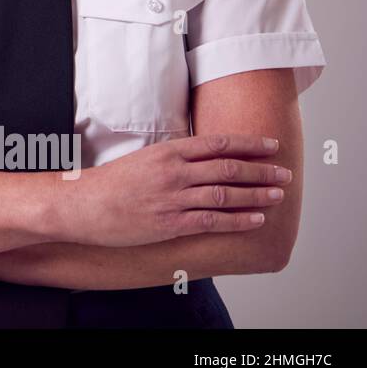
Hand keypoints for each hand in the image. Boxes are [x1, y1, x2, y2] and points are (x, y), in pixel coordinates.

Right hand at [62, 133, 291, 247]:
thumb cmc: (110, 184)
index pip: (218, 143)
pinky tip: (256, 220)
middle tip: (284, 172)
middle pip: (229, 168)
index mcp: (167, 152)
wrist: (82, 205)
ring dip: (257, 194)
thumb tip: (202, 161)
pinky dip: (239, 220)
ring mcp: (173, 199)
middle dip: (261, 170)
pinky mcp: (171, 224)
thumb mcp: (142, 159)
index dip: (249, 144)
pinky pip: (213, 221)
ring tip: (278, 194)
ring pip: (226, 194)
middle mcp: (174, 172)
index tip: (271, 145)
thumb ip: (173, 160)